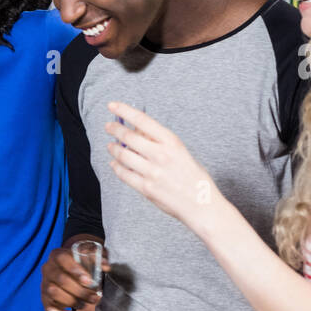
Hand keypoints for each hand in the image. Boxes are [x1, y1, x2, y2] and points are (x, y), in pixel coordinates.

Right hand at [41, 243, 106, 310]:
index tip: (89, 281)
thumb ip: (99, 258)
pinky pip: (50, 310)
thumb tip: (105, 266)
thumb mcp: (91, 256)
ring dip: (73, 301)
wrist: (71, 270)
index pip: (63, 259)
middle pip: (61, 280)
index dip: (75, 270)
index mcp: (57, 255)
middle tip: (95, 297)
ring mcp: (44, 284)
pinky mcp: (45, 300)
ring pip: (54, 293)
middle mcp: (48, 269)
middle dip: (80, 291)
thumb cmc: (82, 263)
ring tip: (87, 304)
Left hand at [105, 102, 223, 235]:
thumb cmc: (194, 177)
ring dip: (113, 148)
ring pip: (123, 155)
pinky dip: (116, 167)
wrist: (202, 205)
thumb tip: (136, 130)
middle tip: (109, 126)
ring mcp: (152, 172)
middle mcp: (161, 155)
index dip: (124, 110)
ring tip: (110, 145)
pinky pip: (124, 174)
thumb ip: (159, 142)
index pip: (142, 120)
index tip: (112, 105)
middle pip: (128, 136)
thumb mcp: (181, 152)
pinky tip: (114, 163)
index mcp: (172, 142)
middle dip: (115, 128)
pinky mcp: (146, 188)